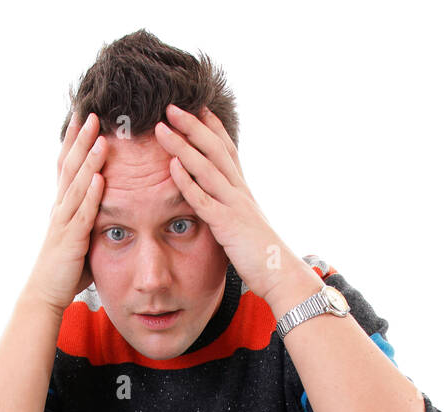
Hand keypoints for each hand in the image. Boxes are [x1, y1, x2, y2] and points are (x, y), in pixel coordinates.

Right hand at [25, 112, 106, 313]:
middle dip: (80, 139)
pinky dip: (92, 194)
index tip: (83, 116)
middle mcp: (60, 208)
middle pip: (69, 166)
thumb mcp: (79, 237)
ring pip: (76, 185)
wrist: (44, 294)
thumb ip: (90, 220)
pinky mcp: (71, 240)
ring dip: (88, 160)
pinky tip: (101, 178)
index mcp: (62, 206)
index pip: (66, 166)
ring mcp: (64, 223)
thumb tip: (109, 209)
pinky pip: (82, 213)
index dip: (73, 141)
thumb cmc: (64, 269)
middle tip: (92, 113)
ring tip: (101, 137)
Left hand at [154, 105, 304, 302]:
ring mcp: (233, 205)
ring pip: (206, 167)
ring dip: (183, 145)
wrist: (280, 273)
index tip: (198, 107)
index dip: (212, 127)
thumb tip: (222, 209)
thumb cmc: (262, 255)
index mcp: (242, 190)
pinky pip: (203, 199)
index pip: (227, 150)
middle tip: (171, 106)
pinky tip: (173, 166)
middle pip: (215, 148)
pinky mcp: (227, 224)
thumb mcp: (246, 226)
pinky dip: (187, 181)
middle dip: (193, 125)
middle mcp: (239, 191)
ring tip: (162, 128)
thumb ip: (232, 212)